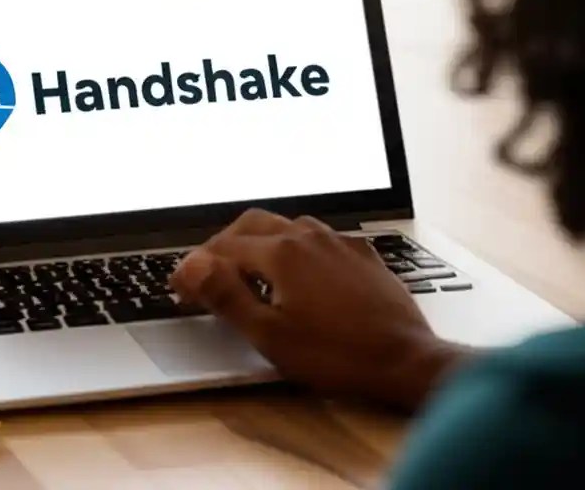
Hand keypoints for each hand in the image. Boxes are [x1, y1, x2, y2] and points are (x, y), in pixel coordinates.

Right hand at [170, 209, 467, 409]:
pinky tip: (299, 274)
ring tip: (250, 271)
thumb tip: (193, 266)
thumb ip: (226, 296)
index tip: (179, 286)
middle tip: (208, 272)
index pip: (221, 249)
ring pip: (287, 225)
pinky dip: (295, 248)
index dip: (195, 267)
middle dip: (223, 243)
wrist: (405, 361)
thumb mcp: (269, 335)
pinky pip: (319, 238)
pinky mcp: (363, 255)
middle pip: (252, 223)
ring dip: (260, 241)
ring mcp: (339, 242)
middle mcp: (309, 236)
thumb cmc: (336, 355)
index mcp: (281, 252)